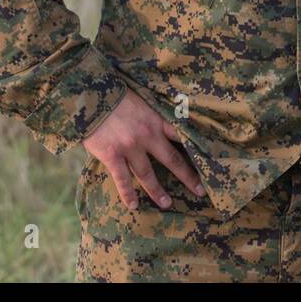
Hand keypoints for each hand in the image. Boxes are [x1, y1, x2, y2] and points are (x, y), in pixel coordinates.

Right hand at [82, 89, 204, 209]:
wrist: (90, 95)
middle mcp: (147, 136)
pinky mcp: (111, 155)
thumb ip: (153, 117)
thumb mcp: (143, 101)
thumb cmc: (117, 96)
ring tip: (167, 204)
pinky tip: (133, 206)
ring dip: (158, 191)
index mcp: (157, 120)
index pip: (183, 137)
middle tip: (200, 191)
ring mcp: (129, 147)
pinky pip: (122, 179)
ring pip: (148, 174)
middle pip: (172, 160)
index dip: (197, 150)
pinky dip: (128, 194)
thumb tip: (164, 127)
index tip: (211, 162)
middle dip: (187, 177)